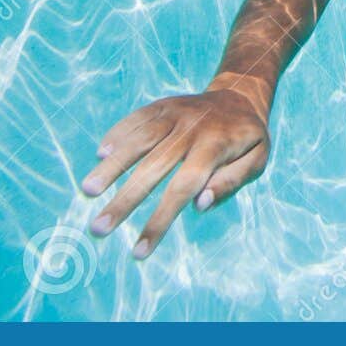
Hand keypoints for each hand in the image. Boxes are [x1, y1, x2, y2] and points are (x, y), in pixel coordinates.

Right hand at [81, 76, 271, 258]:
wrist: (242, 93)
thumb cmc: (246, 138)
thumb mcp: (257, 160)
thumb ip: (231, 182)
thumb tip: (199, 204)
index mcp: (216, 147)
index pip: (183, 188)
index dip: (159, 220)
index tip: (139, 251)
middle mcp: (192, 129)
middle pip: (154, 167)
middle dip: (125, 200)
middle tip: (98, 229)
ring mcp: (175, 113)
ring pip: (139, 139)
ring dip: (112, 165)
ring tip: (87, 190)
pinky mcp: (163, 104)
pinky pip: (137, 117)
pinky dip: (118, 133)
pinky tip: (100, 153)